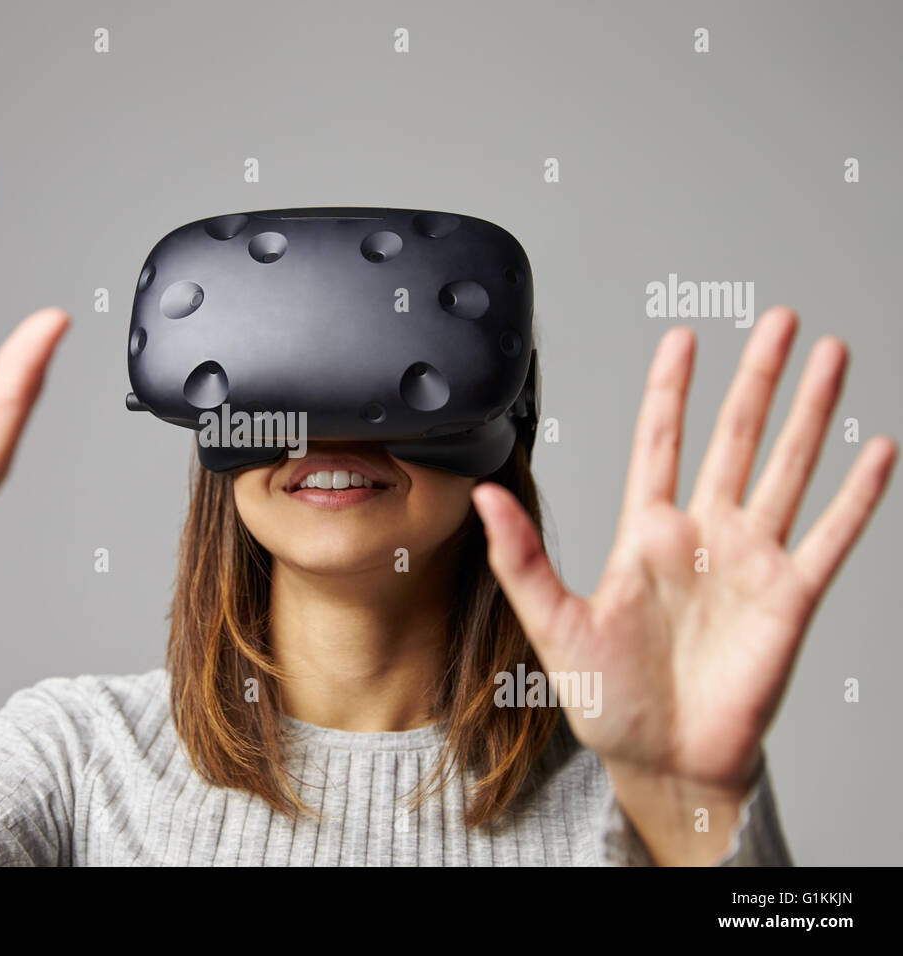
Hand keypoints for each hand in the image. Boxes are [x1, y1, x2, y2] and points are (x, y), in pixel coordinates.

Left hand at [472, 306, 894, 860]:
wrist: (663, 759)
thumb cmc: (608, 700)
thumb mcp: (553, 624)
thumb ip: (522, 559)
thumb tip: (484, 495)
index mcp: (646, 535)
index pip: (661, 441)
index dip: (671, 389)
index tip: (683, 337)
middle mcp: (704, 536)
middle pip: (736, 437)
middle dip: (757, 378)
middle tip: (779, 321)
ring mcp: (751, 562)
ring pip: (789, 468)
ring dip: (812, 413)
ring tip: (831, 355)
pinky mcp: (790, 598)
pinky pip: (831, 536)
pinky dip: (857, 494)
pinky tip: (878, 450)